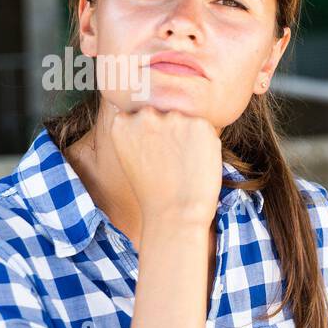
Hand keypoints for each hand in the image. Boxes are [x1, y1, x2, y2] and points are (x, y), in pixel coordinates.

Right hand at [105, 102, 222, 227]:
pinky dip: (205, 143)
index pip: (140, 116)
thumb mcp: (131, 157)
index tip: (154, 154)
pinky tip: (197, 163)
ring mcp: (173, 117)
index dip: (151, 136)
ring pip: (185, 121)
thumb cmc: (154, 192)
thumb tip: (152, 114)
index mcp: (122, 122)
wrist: (176, 213)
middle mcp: (145, 115)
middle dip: (170, 133)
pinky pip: (204, 129)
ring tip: (184, 164)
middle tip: (172, 161)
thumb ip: (137, 132)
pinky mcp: (200, 123)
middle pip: (164, 114)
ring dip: (188, 136)